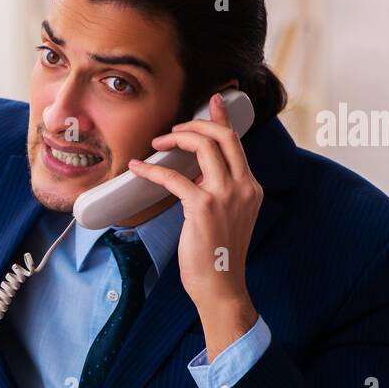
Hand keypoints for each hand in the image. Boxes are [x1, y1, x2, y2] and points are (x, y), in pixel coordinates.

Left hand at [128, 92, 262, 360]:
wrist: (221, 286)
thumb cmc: (217, 256)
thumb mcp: (227, 217)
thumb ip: (218, 192)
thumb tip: (197, 174)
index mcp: (251, 187)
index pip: (237, 143)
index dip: (223, 119)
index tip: (212, 101)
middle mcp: (243, 187)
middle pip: (223, 137)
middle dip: (196, 125)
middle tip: (172, 128)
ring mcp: (226, 195)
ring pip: (204, 147)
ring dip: (177, 138)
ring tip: (157, 142)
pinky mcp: (203, 207)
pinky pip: (174, 176)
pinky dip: (153, 169)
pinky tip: (138, 168)